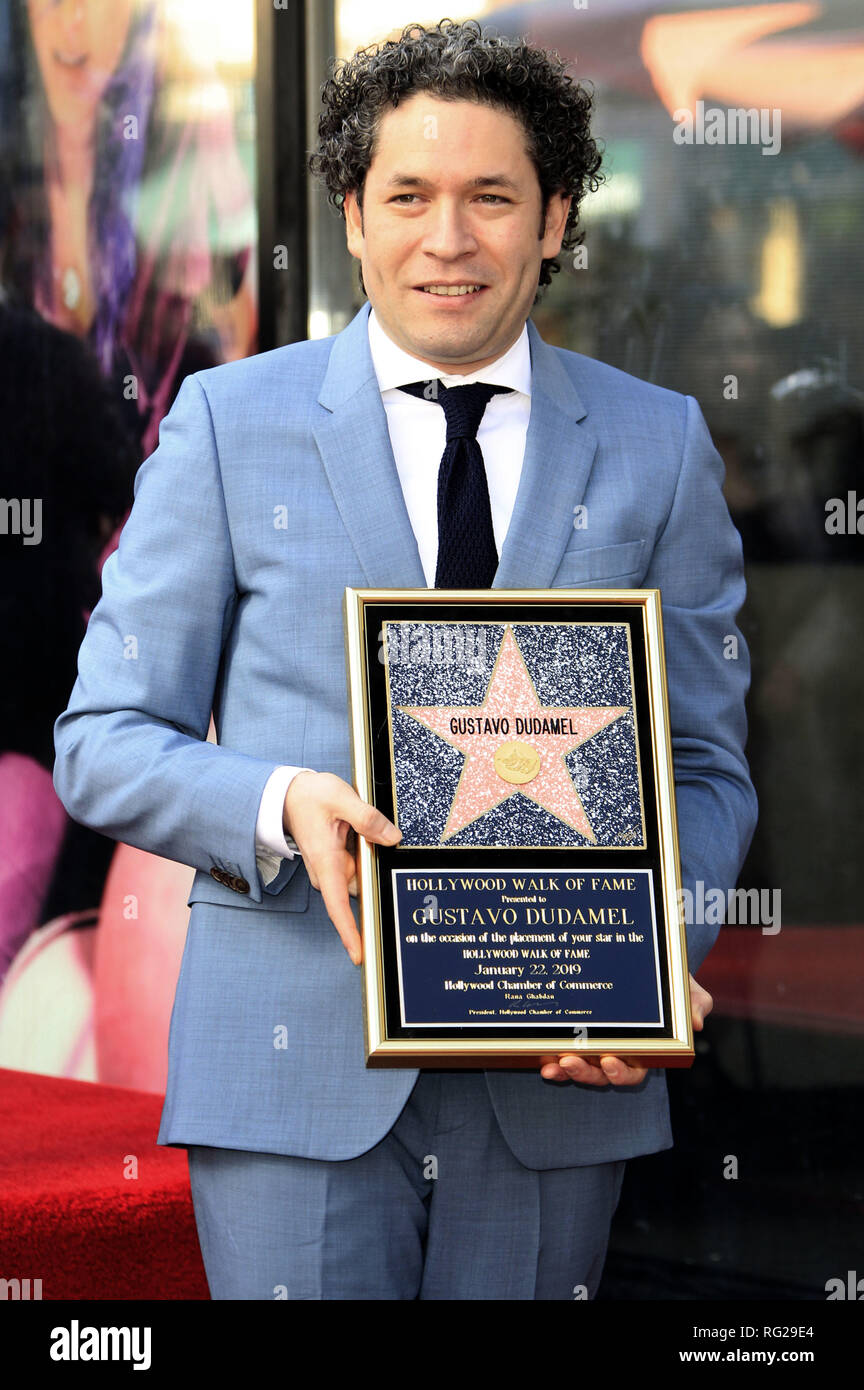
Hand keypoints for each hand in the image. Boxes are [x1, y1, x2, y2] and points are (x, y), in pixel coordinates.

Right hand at [283, 771, 400, 964]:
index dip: (349, 932)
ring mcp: (332, 869)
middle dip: (373, 888)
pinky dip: (368, 859)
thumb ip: (368, 819)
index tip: (359, 954)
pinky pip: (359, 868)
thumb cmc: (310, 797)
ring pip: (362, 878)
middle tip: (380, 869)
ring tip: (364, 836)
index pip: (338, 906)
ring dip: (371, 866)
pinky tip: (371, 839)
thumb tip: (392, 838)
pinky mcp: (338, 862)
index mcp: (326, 862)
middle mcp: (328, 871)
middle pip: (358, 893)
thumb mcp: (341, 799)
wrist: (289, 794)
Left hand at [539, 972, 712, 1084]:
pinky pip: (562, 1056)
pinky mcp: (575, 1039)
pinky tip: (543, 1062)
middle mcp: (617, 1054)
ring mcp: (594, 1048)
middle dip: (585, 1074)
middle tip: (570, 1061)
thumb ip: (696, 1003)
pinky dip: (552, 1063)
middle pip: (600, 1075)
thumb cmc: (667, 982)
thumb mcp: (685, 988)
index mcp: (643, 1051)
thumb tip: (697, 1022)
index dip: (620, 1074)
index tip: (610, 1062)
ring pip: (579, 1069)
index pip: (631, 1073)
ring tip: (554, 1064)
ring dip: (566, 1071)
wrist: (645, 963)